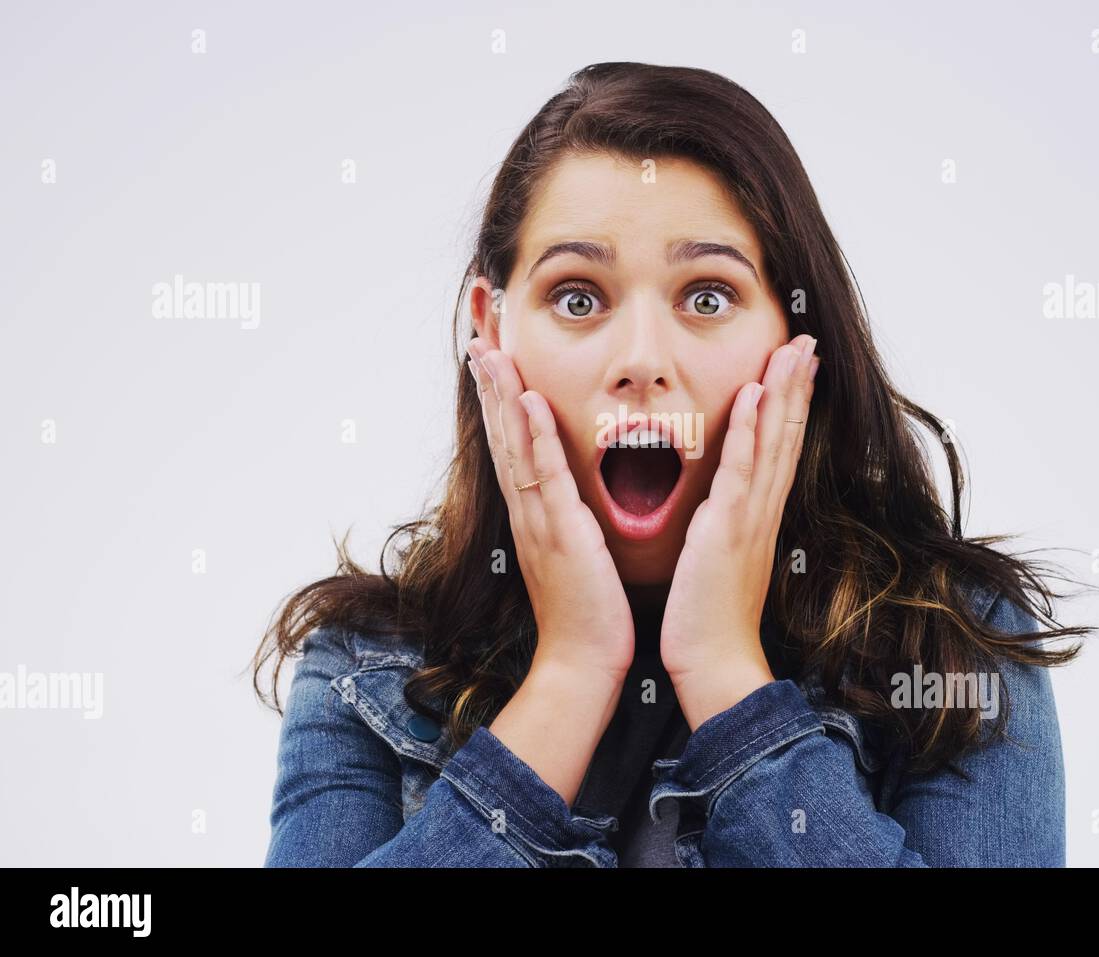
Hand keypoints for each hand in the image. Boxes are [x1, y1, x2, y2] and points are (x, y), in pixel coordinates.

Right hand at [467, 338, 635, 685]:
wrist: (582, 665)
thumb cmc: (588, 615)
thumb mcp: (576, 558)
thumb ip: (570, 525)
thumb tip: (572, 501)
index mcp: (535, 517)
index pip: (513, 448)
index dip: (501, 404)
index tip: (493, 362)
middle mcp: (528, 513)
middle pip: (502, 437)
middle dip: (490, 386)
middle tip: (477, 338)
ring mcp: (539, 521)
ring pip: (515, 446)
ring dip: (501, 396)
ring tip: (489, 351)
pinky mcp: (560, 533)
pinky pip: (545, 475)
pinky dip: (535, 436)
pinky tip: (528, 400)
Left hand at [660, 334, 819, 729]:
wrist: (713, 664)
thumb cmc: (709, 620)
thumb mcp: (717, 563)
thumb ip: (722, 530)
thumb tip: (718, 510)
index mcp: (757, 518)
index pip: (778, 450)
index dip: (789, 407)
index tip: (798, 369)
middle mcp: (761, 512)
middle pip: (786, 436)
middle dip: (797, 386)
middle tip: (807, 342)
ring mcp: (748, 518)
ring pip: (772, 443)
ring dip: (783, 392)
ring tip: (794, 349)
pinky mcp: (727, 529)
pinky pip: (740, 471)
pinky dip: (749, 431)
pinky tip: (754, 395)